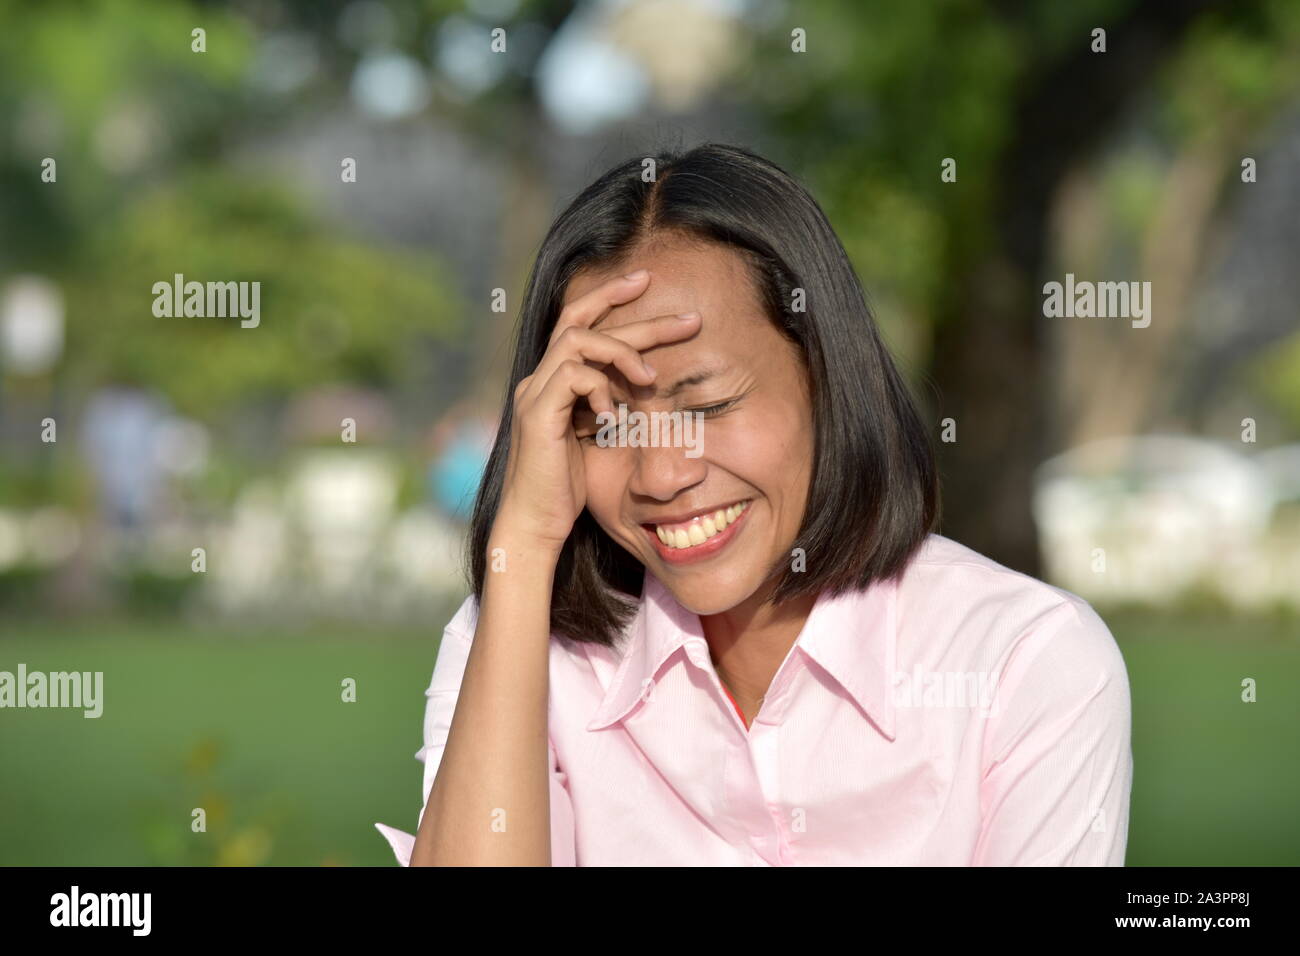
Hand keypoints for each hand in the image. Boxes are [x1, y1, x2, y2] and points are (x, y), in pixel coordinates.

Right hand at [495, 269, 701, 553]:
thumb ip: (613, 408)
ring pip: (576, 340)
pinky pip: (573, 376)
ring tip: (650, 378)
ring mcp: (534, 394)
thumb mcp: (600, 440)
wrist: (535, 525)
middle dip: (634, 313)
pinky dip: (601, 389)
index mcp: (553, 383)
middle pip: (581, 320)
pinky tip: (615, 417)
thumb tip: (647, 388)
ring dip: (620, 351)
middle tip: (687, 318)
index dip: (609, 297)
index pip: (578, 322)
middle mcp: (539, 380)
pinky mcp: (537, 413)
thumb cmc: (568, 491)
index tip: (646, 282)